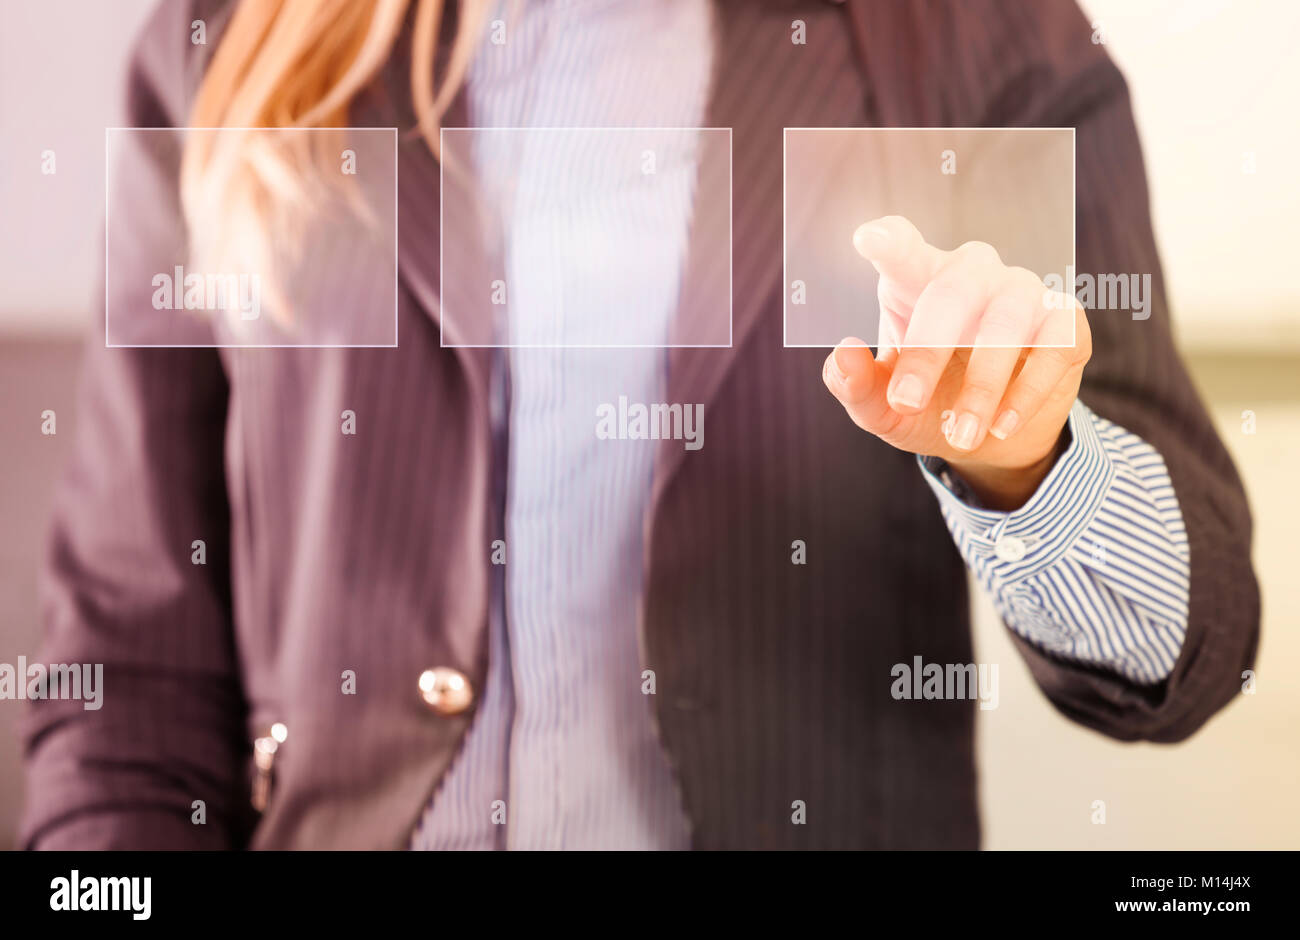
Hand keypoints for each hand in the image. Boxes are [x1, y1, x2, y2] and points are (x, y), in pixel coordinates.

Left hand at [821, 215, 1090, 509]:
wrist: (994, 438)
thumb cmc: (929, 404)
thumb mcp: (885, 408)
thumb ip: (856, 385)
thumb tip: (845, 354)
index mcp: (917, 281)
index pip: (902, 250)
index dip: (890, 242)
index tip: (869, 238)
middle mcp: (972, 274)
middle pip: (952, 291)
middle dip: (927, 352)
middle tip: (907, 403)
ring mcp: (1023, 293)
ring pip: (1004, 324)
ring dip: (980, 386)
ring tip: (962, 434)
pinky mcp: (1066, 323)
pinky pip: (1053, 348)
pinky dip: (1026, 393)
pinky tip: (1002, 427)